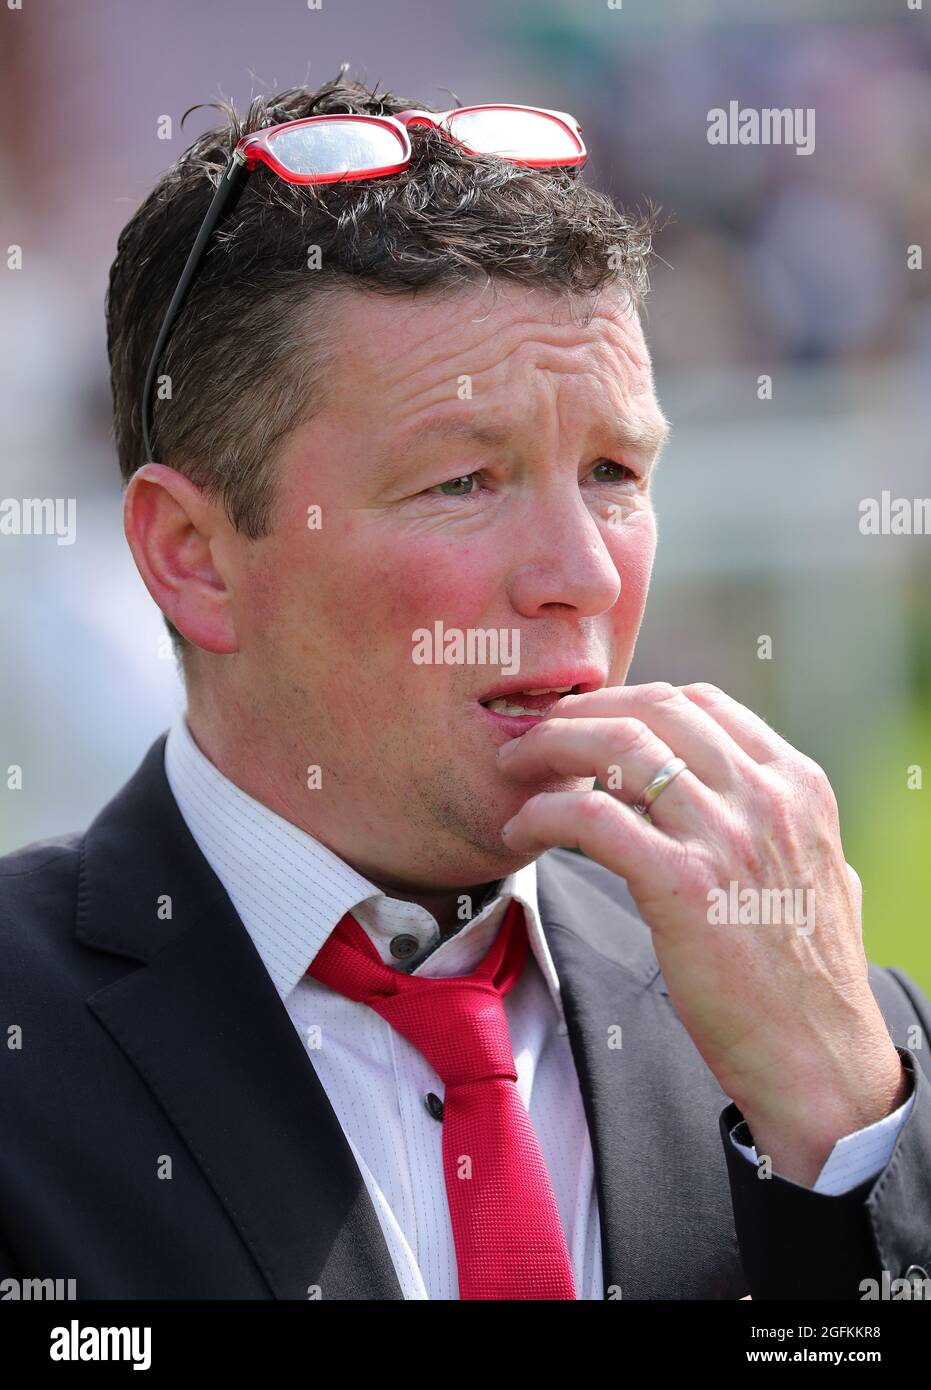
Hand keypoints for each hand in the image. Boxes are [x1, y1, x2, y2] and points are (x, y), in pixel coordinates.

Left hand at [497, 682, 906, 1183]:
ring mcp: (725, 835)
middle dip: (581, 712)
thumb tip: (740, 797)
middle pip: (652, 707)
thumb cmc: (808, 978)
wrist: (818, 1058)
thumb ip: (780, 824)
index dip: (631, 701)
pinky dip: (544, 812)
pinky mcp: (682, 883)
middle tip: (537, 737)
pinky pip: (591, 817)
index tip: (589, 722)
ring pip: (616, 745)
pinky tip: (522, 829)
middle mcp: (765, 795)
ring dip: (550, 747)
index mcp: (796, 783)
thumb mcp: (819, 870)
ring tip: (515, 769)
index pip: (700, 702)